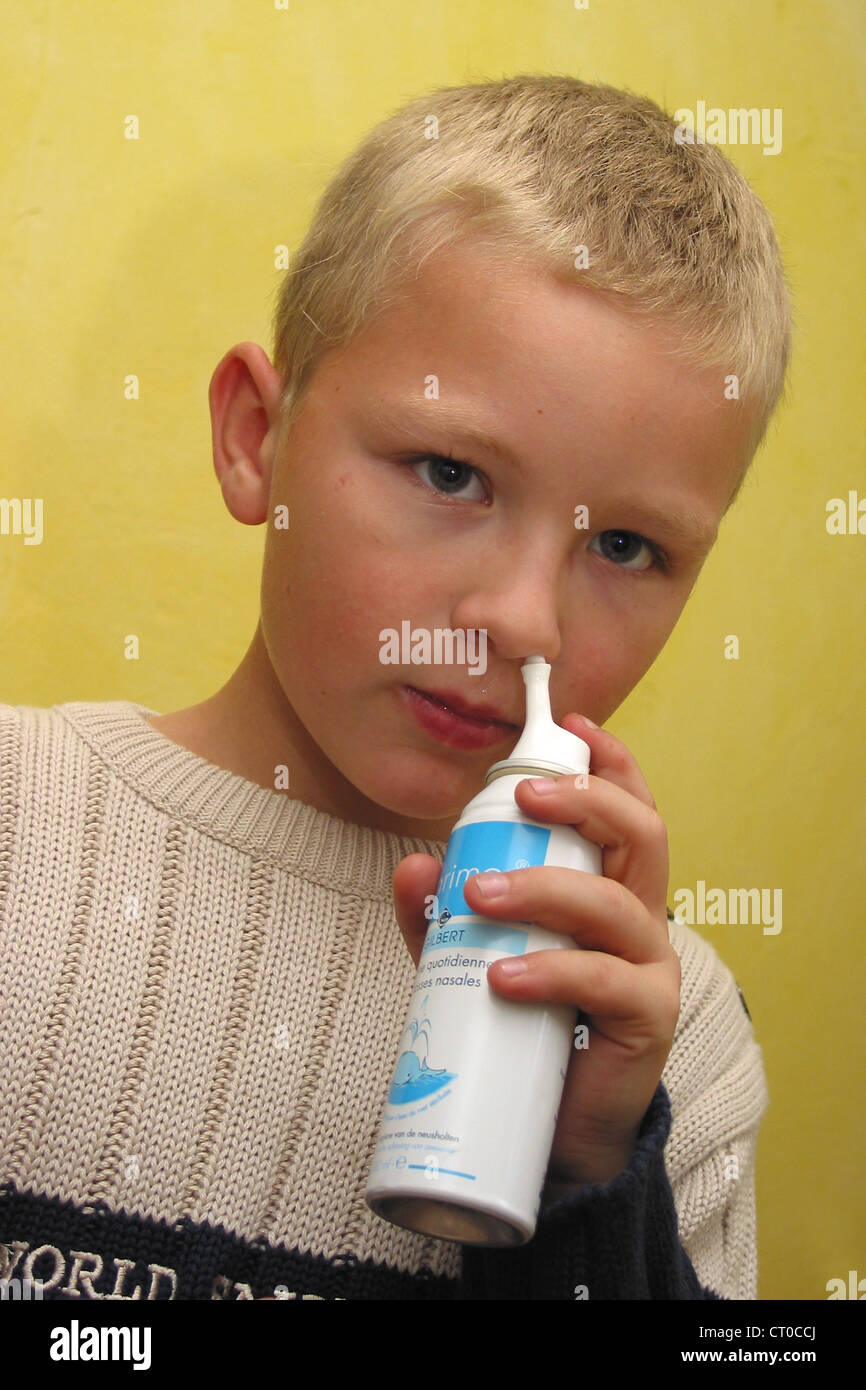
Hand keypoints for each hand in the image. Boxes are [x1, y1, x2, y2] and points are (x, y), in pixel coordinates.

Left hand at [392, 714, 679, 1190]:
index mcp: (611, 888)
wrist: (556, 1130)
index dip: (609, 763)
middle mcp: (641, 918)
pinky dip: (552, 969)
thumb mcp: (474, 957)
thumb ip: (442, 916)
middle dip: (584, 802)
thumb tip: (412, 866)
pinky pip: (607, 980)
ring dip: (546, 887)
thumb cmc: (525, 1024)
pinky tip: (504, 975)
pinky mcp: (648, 1019)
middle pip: (641, 836)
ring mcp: (651, 967)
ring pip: (619, 903)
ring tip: (479, 895)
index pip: (627, 810)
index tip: (572, 724)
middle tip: (521, 795)